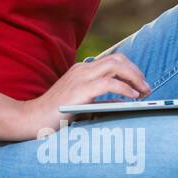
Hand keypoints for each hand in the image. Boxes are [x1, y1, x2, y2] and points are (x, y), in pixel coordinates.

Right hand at [28, 52, 151, 129]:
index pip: (113, 60)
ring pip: (116, 65)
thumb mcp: (81, 104)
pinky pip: (110, 83)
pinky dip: (125, 88)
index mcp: (81, 70)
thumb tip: (125, 102)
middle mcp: (81, 69)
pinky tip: (133, 97)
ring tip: (144, 92)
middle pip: (118, 58)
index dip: (131, 70)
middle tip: (147, 88)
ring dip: (135, 78)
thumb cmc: (54, 115)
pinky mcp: (80, 90)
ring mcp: (80, 77)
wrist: (30, 119)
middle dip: (137, 72)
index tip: (141, 84)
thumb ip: (100, 100)